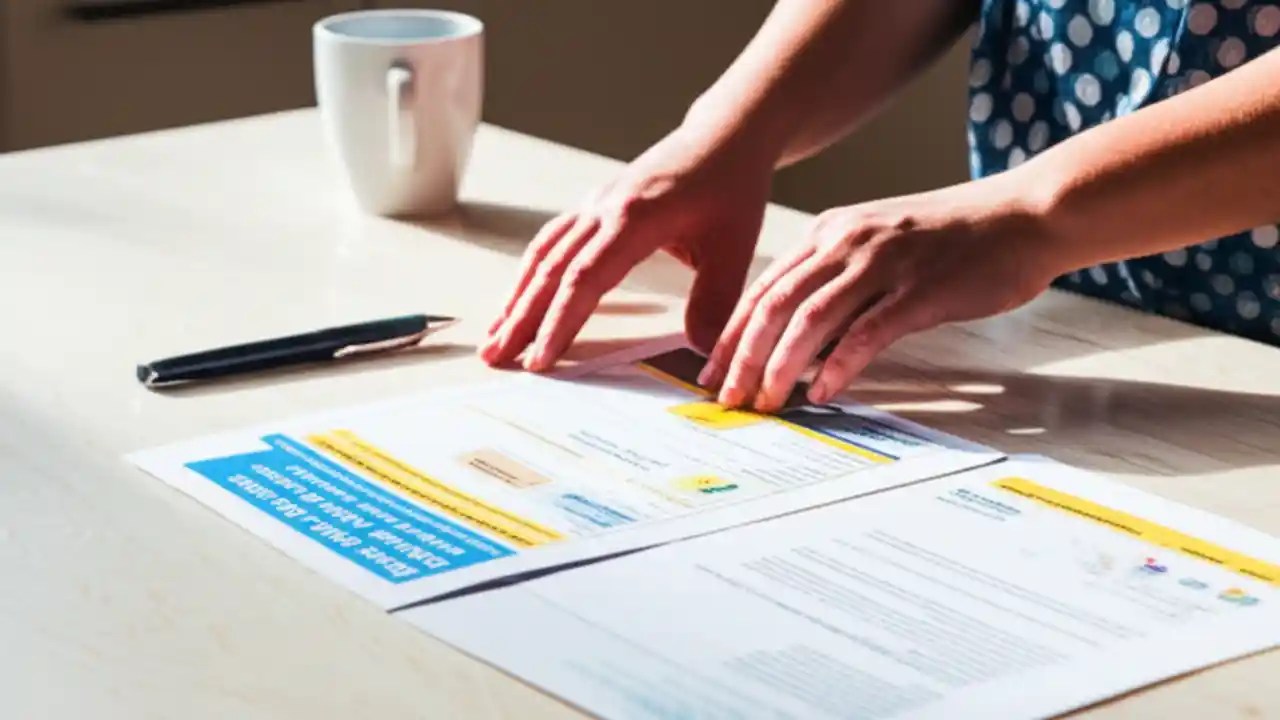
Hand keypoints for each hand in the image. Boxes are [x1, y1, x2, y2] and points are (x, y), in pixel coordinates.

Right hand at [481, 127, 773, 369]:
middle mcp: (605, 209)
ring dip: (515, 299)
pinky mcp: (594, 208)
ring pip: (543, 255)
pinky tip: (517, 302)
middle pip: (551, 270)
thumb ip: (715, 300)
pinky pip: (551, 243)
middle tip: (495, 358)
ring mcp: (595, 205)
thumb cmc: (730, 187)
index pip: (585, 278)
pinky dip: (530, 276)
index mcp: (635, 218)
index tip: (541, 359)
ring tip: (493, 339)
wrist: (724, 137)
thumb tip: (703, 352)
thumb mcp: (735, 247)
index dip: (559, 321)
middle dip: (520, 319)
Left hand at [698, 178, 1061, 412]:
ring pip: (810, 321)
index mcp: (831, 231)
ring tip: (765, 403)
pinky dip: (839, 366)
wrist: (1025, 215)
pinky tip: (823, 392)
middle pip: (775, 306)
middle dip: (743, 357)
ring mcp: (883, 264)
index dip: (732, 333)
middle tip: (726, 398)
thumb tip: (799, 338)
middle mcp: (848, 241)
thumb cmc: (955, 239)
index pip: (764, 288)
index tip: (711, 371)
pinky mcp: (920, 290)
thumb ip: (836, 280)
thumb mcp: (880, 245)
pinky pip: (866, 333)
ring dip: (780, 368)